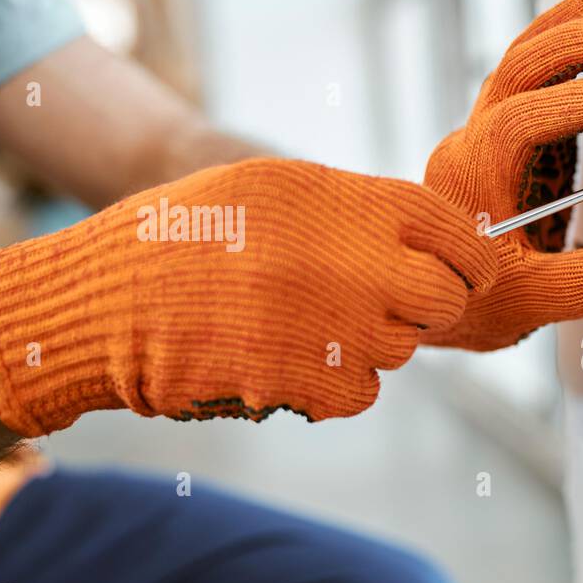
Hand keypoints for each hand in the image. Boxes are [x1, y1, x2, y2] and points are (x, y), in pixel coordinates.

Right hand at [0, 158, 494, 434]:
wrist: (109, 298)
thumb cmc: (191, 234)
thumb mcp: (279, 189)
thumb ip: (361, 211)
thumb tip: (438, 243)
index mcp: (350, 203)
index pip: (459, 235)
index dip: (473, 259)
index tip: (470, 270)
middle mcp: (357, 263)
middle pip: (445, 299)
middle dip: (432, 304)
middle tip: (393, 302)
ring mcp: (340, 328)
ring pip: (402, 349)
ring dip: (371, 342)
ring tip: (305, 319)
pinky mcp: (315, 384)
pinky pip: (363, 392)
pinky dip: (338, 383)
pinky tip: (289, 356)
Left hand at [420, 0, 582, 351]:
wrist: (426, 296)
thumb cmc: (461, 301)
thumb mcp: (523, 304)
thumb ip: (581, 285)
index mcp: (472, 183)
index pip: (517, 124)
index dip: (569, 102)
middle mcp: (473, 148)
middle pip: (516, 73)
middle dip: (573, 42)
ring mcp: (486, 138)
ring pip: (519, 65)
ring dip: (566, 29)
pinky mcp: (505, 140)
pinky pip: (528, 81)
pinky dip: (561, 49)